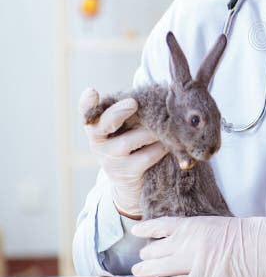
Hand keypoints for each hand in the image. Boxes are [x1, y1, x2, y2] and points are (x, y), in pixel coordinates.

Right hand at [80, 87, 166, 216]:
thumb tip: (155, 95)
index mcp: (97, 128)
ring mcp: (111, 160)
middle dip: (118, 112)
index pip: (87, 113)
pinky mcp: (127, 172)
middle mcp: (99, 143)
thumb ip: (132, 113)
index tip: (92, 92)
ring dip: (150, 132)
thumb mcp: (127, 129)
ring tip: (163, 127)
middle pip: (104, 125)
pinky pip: (148, 155)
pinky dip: (160, 147)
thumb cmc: (132, 146)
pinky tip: (168, 144)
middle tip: (133, 103)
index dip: (87, 103)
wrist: (130, 184)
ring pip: (130, 141)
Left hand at [131, 216, 265, 276]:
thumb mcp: (225, 226)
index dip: (148, 229)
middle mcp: (191, 244)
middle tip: (142, 259)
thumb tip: (189, 244)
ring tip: (139, 271)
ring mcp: (195, 265)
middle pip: (158, 249)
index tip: (138, 230)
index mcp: (198, 226)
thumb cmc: (256, 235)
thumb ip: (203, 235)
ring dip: (147, 270)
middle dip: (148, 255)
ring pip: (160, 268)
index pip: (164, 226)